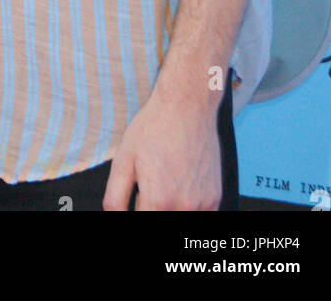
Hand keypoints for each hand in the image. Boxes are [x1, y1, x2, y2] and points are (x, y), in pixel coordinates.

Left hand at [102, 83, 222, 210]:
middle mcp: (185, 207)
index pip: (142, 224)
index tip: (136, 197)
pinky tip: (179, 182)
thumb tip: (114, 218)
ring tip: (163, 180)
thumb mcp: (122, 160)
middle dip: (149, 208)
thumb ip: (114, 199)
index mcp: (159, 201)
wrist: (187, 105)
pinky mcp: (215, 198)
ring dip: (167, 209)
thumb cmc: (153, 129)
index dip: (136, 210)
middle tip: (146, 185)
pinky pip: (197, 215)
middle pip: (161, 221)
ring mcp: (204, 204)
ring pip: (179, 219)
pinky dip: (185, 207)